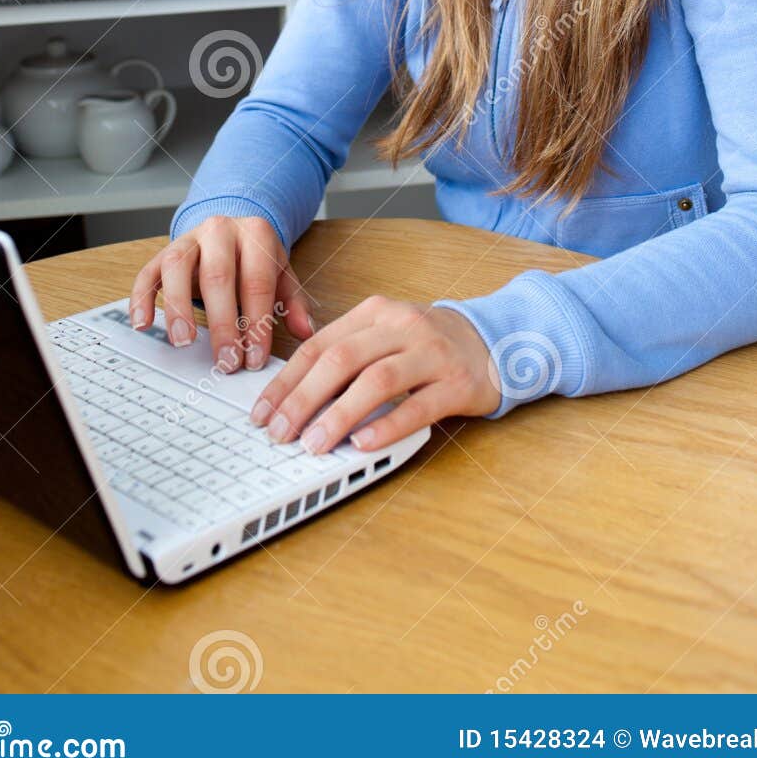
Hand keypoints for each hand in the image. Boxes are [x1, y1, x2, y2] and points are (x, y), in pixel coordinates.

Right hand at [127, 214, 314, 371]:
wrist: (231, 229)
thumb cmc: (256, 259)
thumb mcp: (281, 273)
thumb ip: (293, 302)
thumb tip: (307, 331)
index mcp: (255, 233)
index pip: (257, 281)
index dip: (256, 322)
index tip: (254, 358)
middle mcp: (220, 230)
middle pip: (217, 276)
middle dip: (222, 323)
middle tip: (226, 360)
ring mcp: (189, 240)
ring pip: (177, 267)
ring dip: (178, 307)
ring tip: (184, 342)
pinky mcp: (163, 252)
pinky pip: (148, 272)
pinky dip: (142, 298)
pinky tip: (143, 324)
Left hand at [248, 294, 500, 452]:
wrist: (494, 342)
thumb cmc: (428, 347)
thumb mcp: (385, 337)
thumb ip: (347, 356)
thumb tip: (292, 397)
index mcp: (375, 313)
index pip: (319, 345)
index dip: (286, 381)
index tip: (262, 412)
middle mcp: (402, 326)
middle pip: (341, 359)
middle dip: (303, 398)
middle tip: (279, 432)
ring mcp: (432, 353)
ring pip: (377, 380)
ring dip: (339, 415)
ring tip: (313, 444)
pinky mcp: (457, 383)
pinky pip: (417, 406)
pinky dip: (386, 426)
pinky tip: (362, 444)